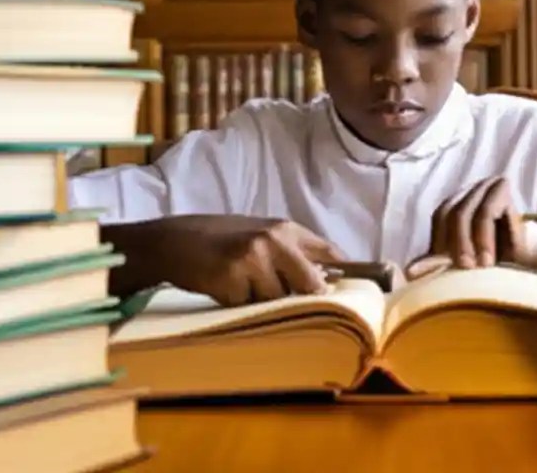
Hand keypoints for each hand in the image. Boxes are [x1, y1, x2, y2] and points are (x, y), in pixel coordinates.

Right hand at [106, 215, 345, 305]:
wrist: (172, 240)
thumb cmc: (220, 239)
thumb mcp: (260, 235)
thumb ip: (292, 253)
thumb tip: (329, 282)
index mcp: (286, 228)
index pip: (331, 253)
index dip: (348, 276)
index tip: (363, 294)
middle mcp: (274, 240)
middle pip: (311, 285)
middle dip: (300, 297)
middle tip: (277, 295)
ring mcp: (253, 258)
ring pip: (277, 301)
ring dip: (261, 301)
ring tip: (240, 284)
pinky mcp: (233, 279)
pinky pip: (249, 307)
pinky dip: (237, 304)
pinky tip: (223, 287)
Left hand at [406, 177, 527, 279]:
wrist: (527, 258)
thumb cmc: (491, 258)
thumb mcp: (459, 260)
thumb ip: (436, 261)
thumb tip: (407, 272)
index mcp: (455, 202)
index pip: (440, 217)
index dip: (440, 240)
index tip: (444, 267)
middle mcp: (468, 190)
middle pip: (450, 213)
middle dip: (454, 243)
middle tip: (462, 268)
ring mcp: (485, 185)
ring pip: (464, 213)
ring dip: (468, 243)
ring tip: (476, 267)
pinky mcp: (501, 189)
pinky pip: (485, 213)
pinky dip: (484, 238)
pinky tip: (489, 260)